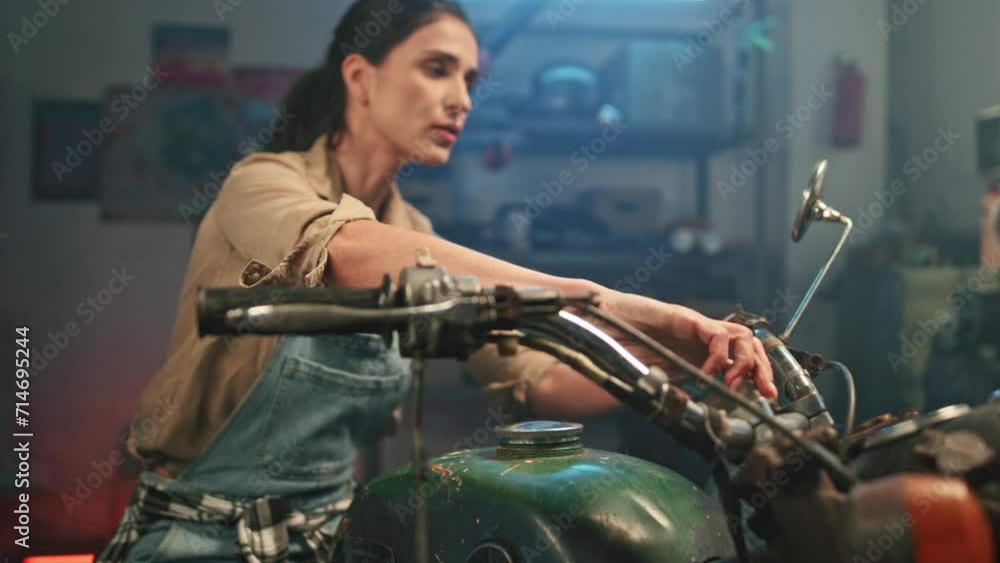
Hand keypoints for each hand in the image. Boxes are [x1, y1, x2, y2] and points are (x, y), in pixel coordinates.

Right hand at [604, 291, 777, 398]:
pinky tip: (708, 372)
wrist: (602, 321)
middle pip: (751, 344)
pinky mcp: (685, 318)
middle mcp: (704, 335)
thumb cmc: (624, 344)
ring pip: (741, 335)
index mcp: (701, 348)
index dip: (758, 375)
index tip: (764, 397)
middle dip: (763, 369)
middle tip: (765, 392)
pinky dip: (719, 355)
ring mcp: (696, 325)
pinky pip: (715, 334)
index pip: (743, 356)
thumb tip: (687, 412)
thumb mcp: (659, 372)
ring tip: (734, 383)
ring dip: (745, 362)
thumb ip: (676, 384)